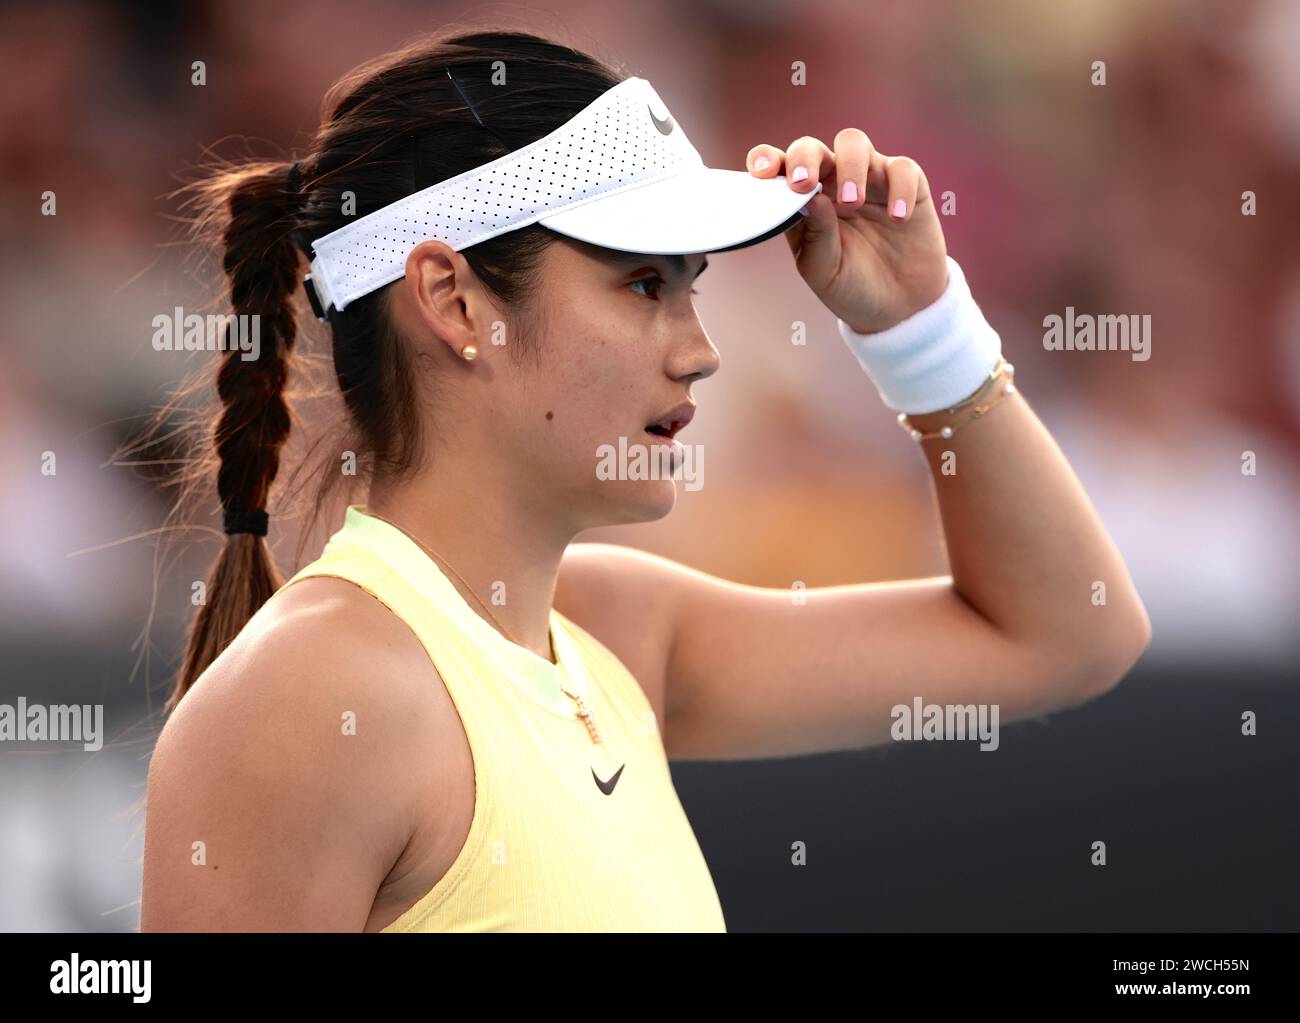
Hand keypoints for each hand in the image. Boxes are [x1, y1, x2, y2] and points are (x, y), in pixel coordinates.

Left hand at [747, 130, 948, 333]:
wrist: (900, 309)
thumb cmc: (852, 287)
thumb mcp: (824, 270)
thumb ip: (816, 235)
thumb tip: (811, 198)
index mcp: (803, 202)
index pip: (780, 168)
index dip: (767, 160)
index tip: (762, 172)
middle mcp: (832, 183)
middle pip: (813, 147)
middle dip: (805, 158)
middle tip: (804, 184)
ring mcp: (870, 180)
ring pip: (854, 143)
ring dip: (849, 167)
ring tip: (851, 203)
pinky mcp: (908, 186)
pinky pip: (902, 168)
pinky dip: (899, 188)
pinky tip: (897, 218)